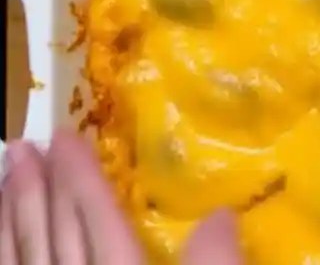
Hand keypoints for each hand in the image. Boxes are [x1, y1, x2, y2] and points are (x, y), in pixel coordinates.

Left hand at [0, 129, 242, 263]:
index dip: (82, 180)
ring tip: (8, 169)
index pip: (100, 223)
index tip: (65, 137)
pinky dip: (1, 246)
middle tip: (27, 142)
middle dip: (42, 187)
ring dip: (13, 211)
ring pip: (23, 254)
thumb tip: (224, 213)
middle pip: (57, 234)